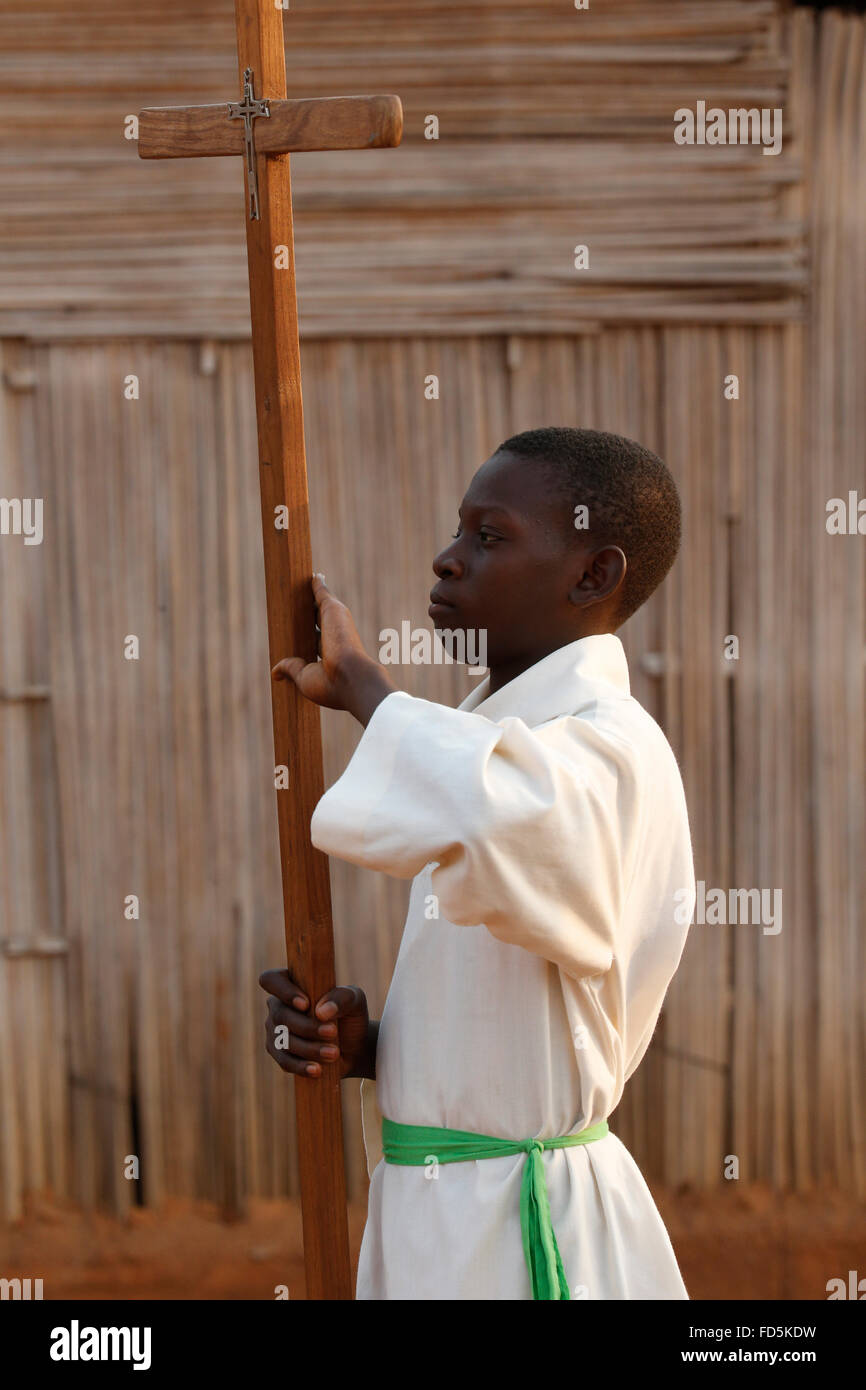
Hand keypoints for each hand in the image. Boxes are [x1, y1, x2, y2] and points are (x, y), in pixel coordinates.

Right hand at [259, 968, 374, 1079]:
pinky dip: (301, 1066)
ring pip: (283, 1041)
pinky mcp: (280, 1054)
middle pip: (280, 1015)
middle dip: (307, 1027)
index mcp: (291, 984)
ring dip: (309, 1049)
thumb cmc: (350, 1015)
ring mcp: (275, 1031)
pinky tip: (317, 1070)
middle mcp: (278, 1006)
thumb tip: (322, 1012)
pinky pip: (285, 1061)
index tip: (306, 1004)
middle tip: (333, 1032)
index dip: (284, 991)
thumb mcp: (355, 1001)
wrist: (354, 1047)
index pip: (271, 980)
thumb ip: (342, 998)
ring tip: (333, 1053)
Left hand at [272, 574, 396, 723]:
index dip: (308, 635)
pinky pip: (321, 591)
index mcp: (330, 656)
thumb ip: (291, 668)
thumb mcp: (305, 677)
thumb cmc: (330, 685)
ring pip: (318, 604)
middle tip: (295, 604)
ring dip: (310, 594)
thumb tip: (275, 671)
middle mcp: (334, 637)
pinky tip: (311, 575)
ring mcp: (335, 622)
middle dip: (307, 612)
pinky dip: (316, 583)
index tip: (298, 631)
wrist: (350, 678)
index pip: (317, 641)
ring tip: (296, 585)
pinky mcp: (333, 609)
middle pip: (316, 620)